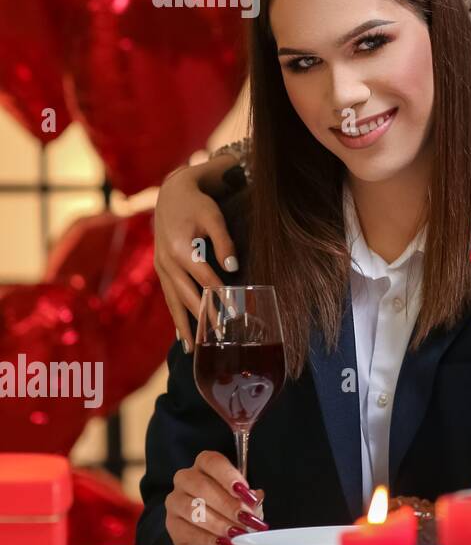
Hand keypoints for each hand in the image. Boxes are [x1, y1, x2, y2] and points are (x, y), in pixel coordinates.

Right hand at [153, 159, 238, 350]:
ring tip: (194, 350)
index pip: (207, 281)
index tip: (235, 317)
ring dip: (185, 327)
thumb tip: (234, 269)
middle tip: (218, 343)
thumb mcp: (214, 217)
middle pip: (189, 297)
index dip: (222, 299)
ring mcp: (161, 268)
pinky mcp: (160, 270)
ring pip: (174, 303)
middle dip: (204, 320)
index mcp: (182, 250)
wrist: (171, 194)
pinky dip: (176, 317)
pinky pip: (168, 298)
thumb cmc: (198, 204)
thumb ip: (225, 242)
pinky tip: (182, 336)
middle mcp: (167, 263)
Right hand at [164, 450, 266, 544]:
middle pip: (202, 486)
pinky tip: (222, 542)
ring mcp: (175, 501)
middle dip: (227, 504)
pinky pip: (186, 531)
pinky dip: (207, 539)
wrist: (212, 526)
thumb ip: (249, 497)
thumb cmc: (228, 505)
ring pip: (193, 509)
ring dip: (218, 523)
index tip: (244, 491)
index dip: (229, 476)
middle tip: (245, 517)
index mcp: (204, 465)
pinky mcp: (172, 524)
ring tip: (235, 533)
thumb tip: (256, 498)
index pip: (212, 462)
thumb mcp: (243, 498)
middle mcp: (186, 479)